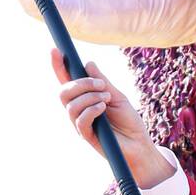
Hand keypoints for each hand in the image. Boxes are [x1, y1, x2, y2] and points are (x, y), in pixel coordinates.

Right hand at [51, 49, 169, 186]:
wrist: (140, 144)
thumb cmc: (129, 121)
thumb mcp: (117, 96)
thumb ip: (103, 82)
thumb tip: (88, 64)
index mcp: (84, 99)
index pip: (66, 81)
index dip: (59, 66)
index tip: (55, 50)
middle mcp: (78, 111)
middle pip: (63, 92)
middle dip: (80, 83)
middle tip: (101, 85)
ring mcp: (81, 124)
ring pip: (71, 105)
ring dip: (90, 96)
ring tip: (107, 98)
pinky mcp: (87, 136)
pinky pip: (80, 120)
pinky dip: (91, 109)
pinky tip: (103, 107)